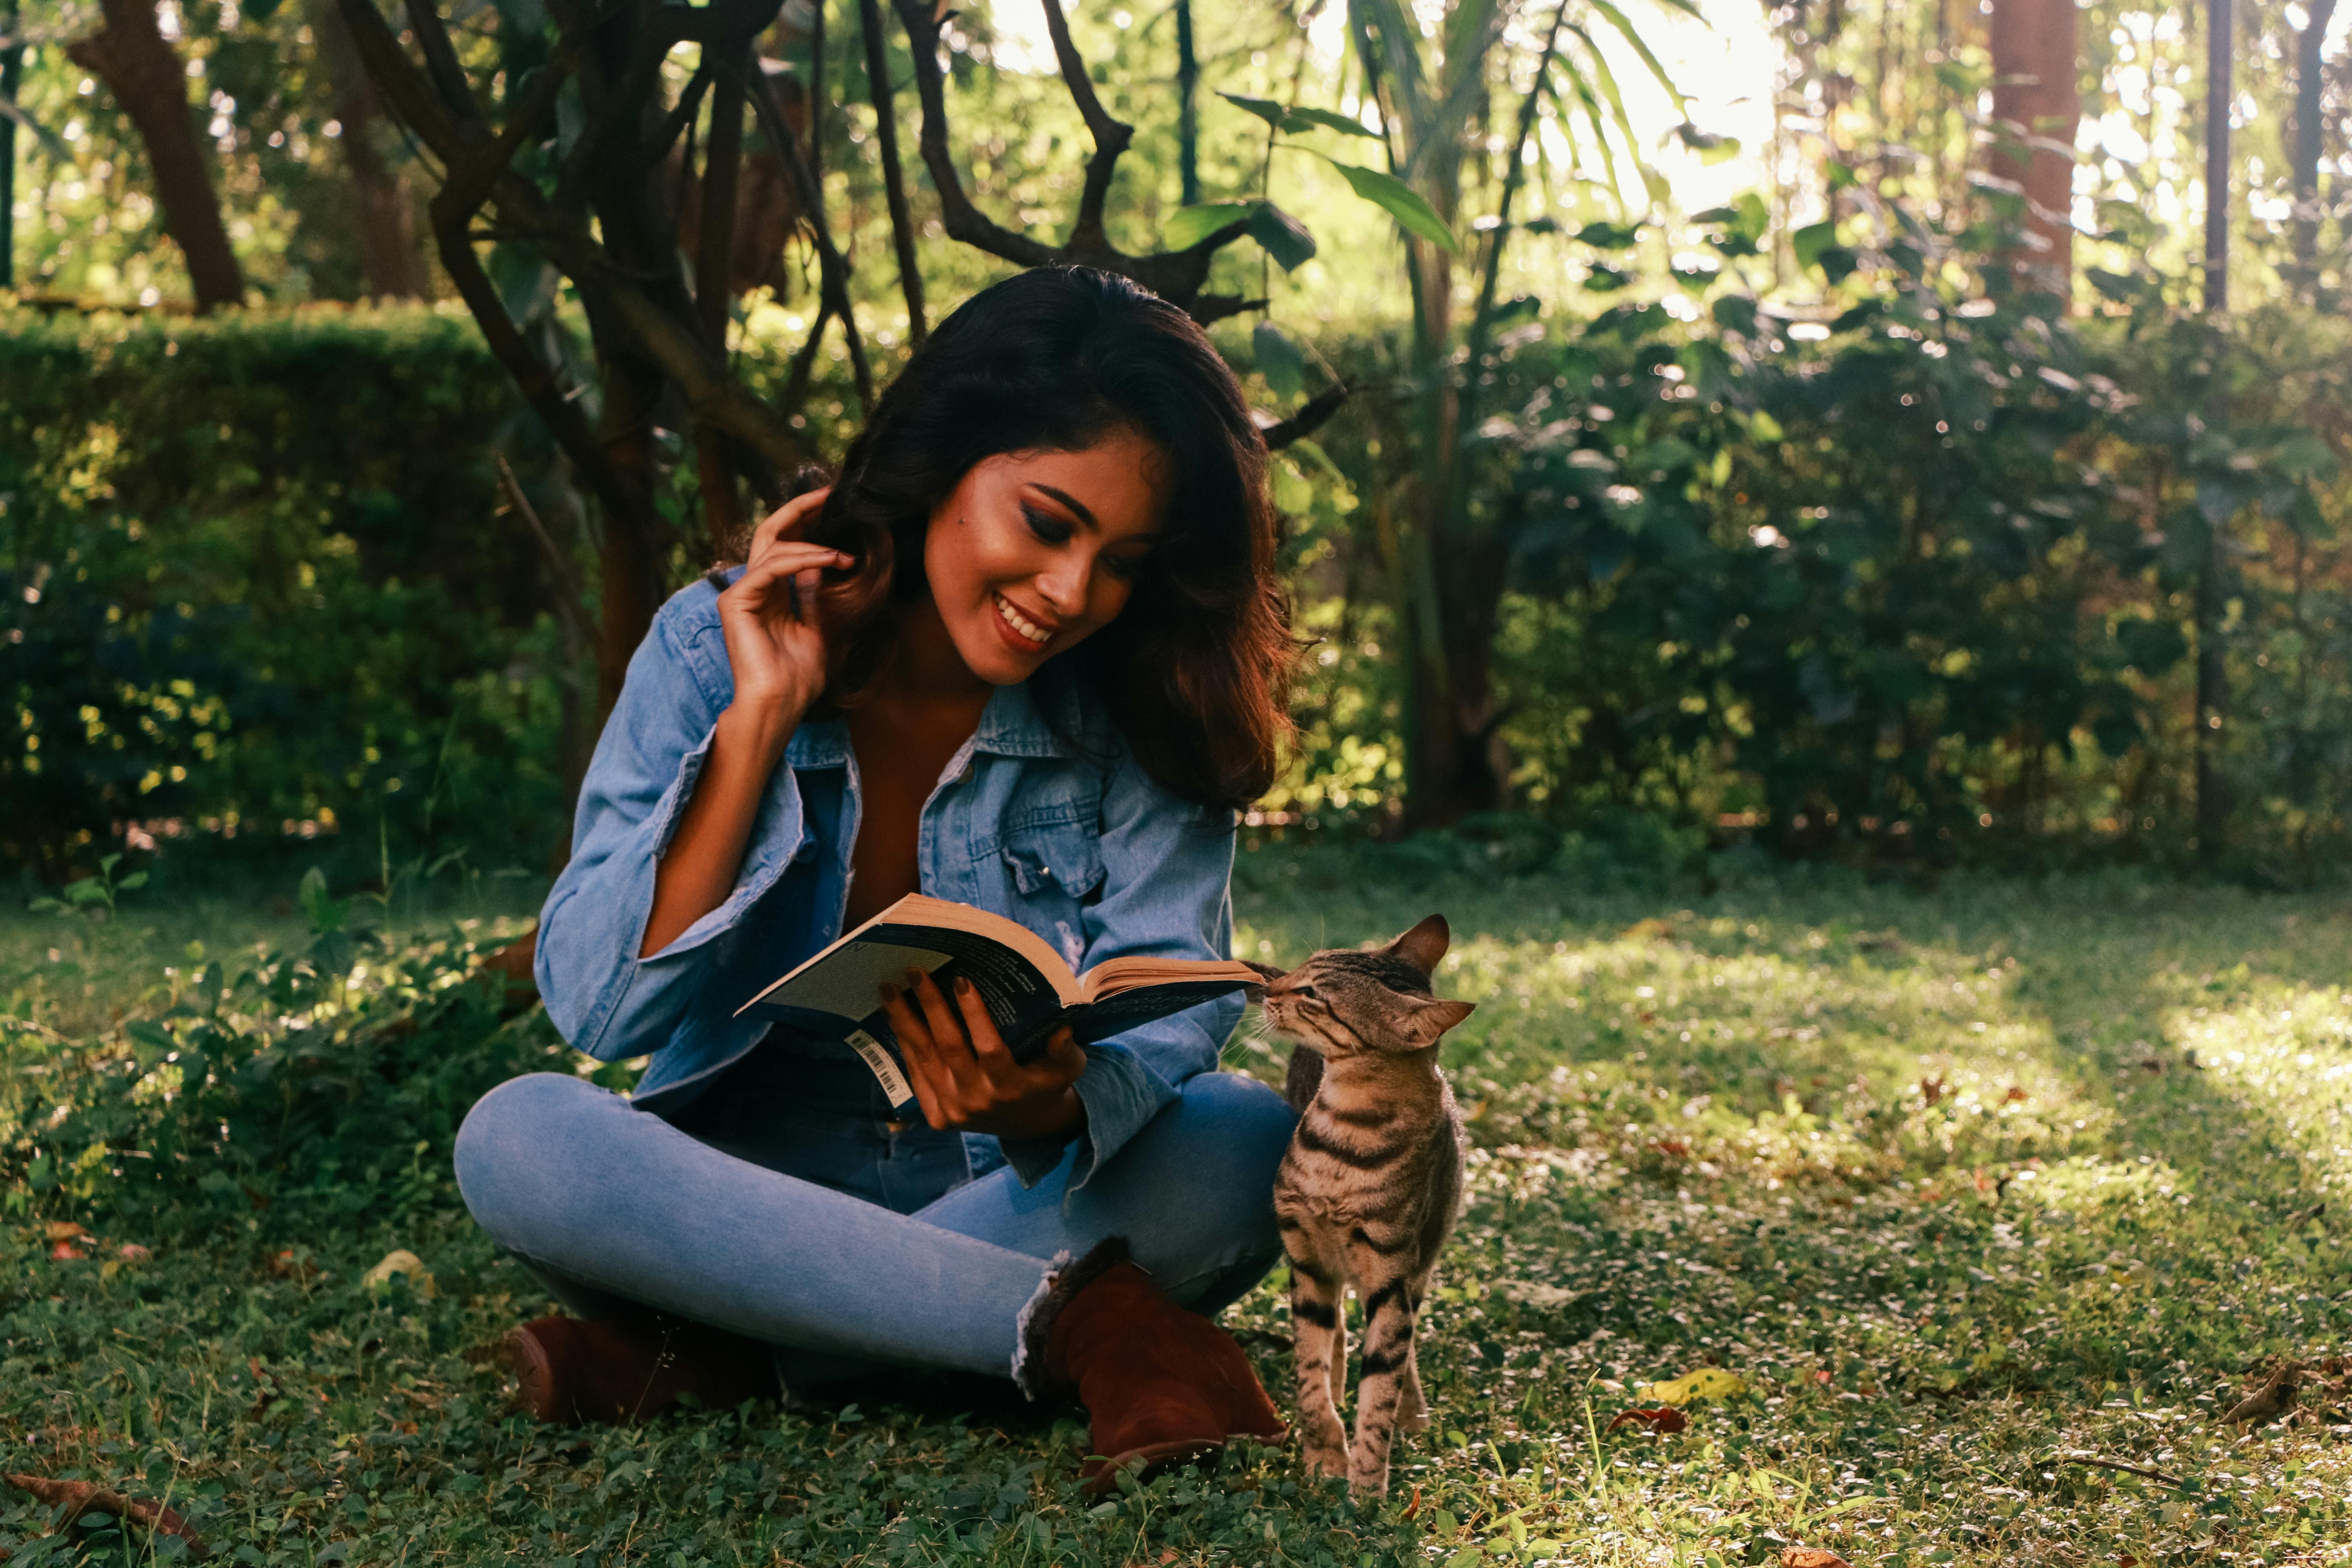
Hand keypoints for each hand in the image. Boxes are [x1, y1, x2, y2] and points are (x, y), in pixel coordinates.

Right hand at [717, 488, 847, 724]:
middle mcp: (754, 588)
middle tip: (830, 495)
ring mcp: (741, 594)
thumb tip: (820, 563)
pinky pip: (771, 567)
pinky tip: (829, 560)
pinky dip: (802, 559)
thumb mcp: (815, 627)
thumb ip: (812, 595)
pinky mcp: (736, 601)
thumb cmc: (798, 677)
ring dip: (814, 545)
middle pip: (771, 533)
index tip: (834, 506)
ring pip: (775, 547)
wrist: (781, 703)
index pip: (784, 545)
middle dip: (800, 510)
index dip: (805, 522)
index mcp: (770, 594)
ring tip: (844, 555)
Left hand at [880, 970, 1088, 1140]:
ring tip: (889, 991)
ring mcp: (954, 1111)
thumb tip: (1062, 1029)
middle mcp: (978, 1100)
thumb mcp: (1068, 1068)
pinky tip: (894, 1019)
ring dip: (904, 1022)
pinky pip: (916, 1076)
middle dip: (929, 1006)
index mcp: (1011, 1087)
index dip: (974, 1014)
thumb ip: (1066, 1049)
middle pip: (948, 1048)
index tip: (961, 979)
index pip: (989, 1047)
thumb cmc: (1048, 1085)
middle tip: (914, 972)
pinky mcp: (938, 1117)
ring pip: (925, 1059)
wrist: (1029, 1127)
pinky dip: (904, 1046)